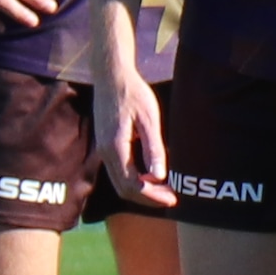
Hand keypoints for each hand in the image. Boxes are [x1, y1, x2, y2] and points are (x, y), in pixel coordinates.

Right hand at [96, 67, 176, 209]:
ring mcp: (102, 149)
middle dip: (148, 198)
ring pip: (120, 182)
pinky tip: (151, 175)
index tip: (172, 199)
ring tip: (165, 189)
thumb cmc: (133, 93)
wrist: (111, 75)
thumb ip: (153, 148)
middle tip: (172, 198)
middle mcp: (105, 152)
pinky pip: (118, 172)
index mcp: (115, 147)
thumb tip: (159, 177)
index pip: (132, 185)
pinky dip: (134, 180)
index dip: (153, 197)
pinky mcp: (105, 145)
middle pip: (124, 189)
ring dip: (141, 190)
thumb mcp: (149, 119)